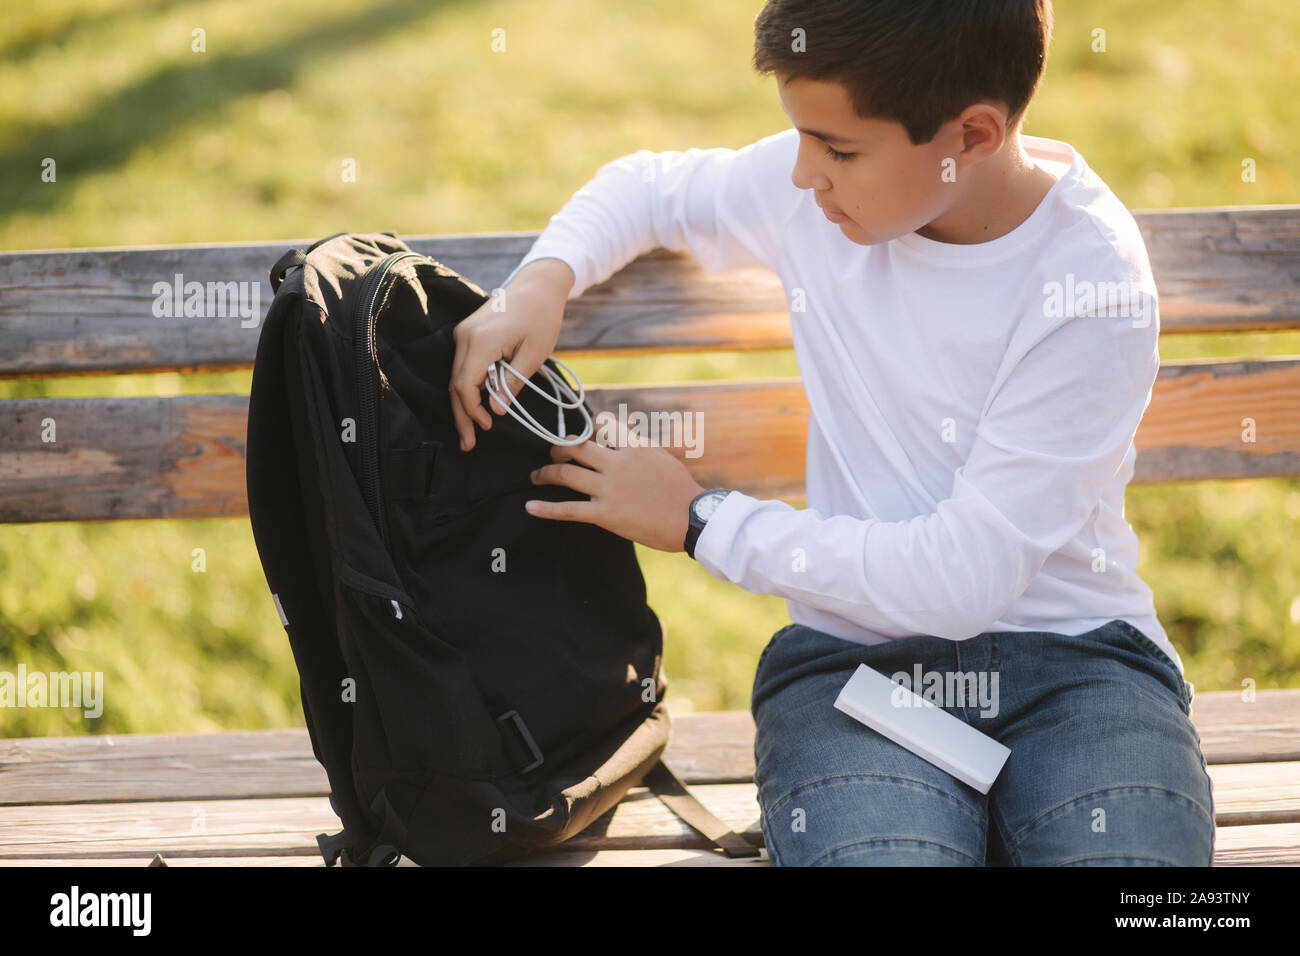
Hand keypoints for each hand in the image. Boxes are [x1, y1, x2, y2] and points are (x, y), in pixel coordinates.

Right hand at [449, 260, 572, 452]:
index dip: (472, 411)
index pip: (465, 386)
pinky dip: (468, 387)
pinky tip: (476, 405)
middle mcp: (464, 337)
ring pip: (456, 376)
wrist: (538, 285)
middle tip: (468, 444)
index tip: (486, 428)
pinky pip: (462, 365)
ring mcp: (463, 333)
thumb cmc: (541, 317)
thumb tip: (495, 409)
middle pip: (455, 384)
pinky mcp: (467, 333)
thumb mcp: (534, 354)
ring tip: (472, 430)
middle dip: (462, 416)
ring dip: (464, 404)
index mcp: (481, 342)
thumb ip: (512, 383)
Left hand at [525, 431, 705, 552]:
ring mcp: (610, 488)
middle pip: (576, 446)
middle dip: (558, 448)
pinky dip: (546, 508)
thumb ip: (640, 448)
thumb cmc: (682, 491)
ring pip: (566, 473)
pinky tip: (529, 507)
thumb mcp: (663, 458)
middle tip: (552, 454)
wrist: (693, 518)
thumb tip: (626, 440)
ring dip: (545, 473)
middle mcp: (618, 462)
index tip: (581, 436)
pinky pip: (568, 509)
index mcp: (634, 446)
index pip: (601, 424)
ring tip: (535, 476)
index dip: (588, 429)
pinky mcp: (605, 514)